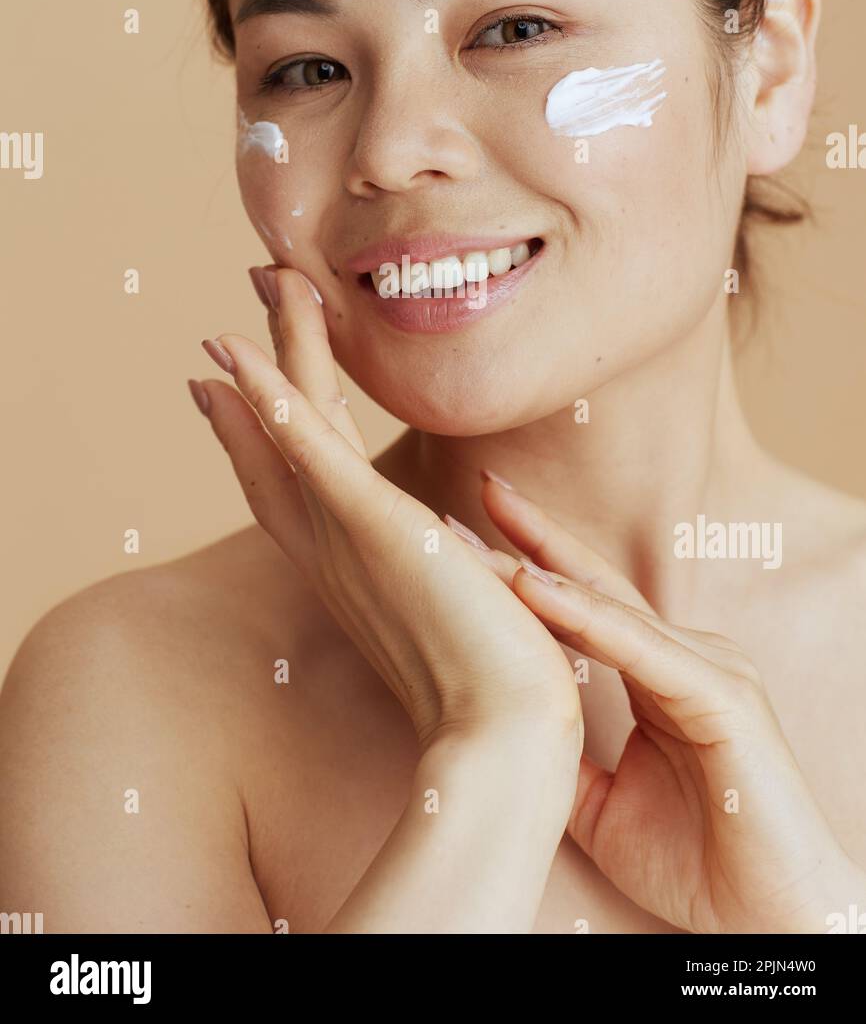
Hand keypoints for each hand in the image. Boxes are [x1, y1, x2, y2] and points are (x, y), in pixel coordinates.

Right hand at [190, 265, 581, 789]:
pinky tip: (242, 355)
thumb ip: (447, 570)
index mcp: (352, 564)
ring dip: (278, 347)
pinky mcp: (374, 525)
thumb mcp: (463, 608)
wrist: (507, 735)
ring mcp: (347, 535)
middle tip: (241, 308)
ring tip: (266, 278)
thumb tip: (458, 546)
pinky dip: (270, 400)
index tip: (228, 380)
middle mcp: (332, 547)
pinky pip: (309, 449)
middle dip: (266, 366)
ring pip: (300, 420)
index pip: (289, 480)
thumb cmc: (497, 686)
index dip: (252, 427)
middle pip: (283, 438)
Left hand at [480, 474, 859, 934]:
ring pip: (611, 607)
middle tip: (477, 489)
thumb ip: (562, 756)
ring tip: (487, 526)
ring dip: (544, 564)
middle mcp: (686, 655)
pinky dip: (584, 616)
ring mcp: (710, 669)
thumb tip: (500, 733)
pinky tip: (535, 587)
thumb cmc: (700, 862)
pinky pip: (642, 648)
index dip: (527, 563)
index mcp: (659, 673)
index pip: (583, 603)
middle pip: (594, 584)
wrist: (770, 919)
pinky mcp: (723, 698)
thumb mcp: (602, 805)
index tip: (465, 534)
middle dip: (534, 534)